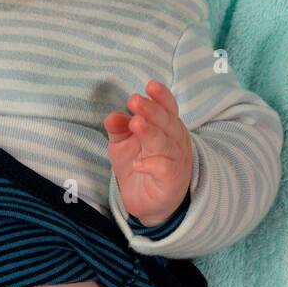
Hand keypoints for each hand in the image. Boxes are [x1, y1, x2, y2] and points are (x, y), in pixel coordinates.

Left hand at [104, 80, 192, 224]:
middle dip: (152, 110)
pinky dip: (151, 165)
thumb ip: (119, 128)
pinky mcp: (171, 180)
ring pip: (166, 143)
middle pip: (167, 122)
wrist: (150, 201)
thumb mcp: (123, 144)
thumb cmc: (141, 164)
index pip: (167, 107)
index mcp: (166, 126)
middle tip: (134, 100)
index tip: (149, 85)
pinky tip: (137, 163)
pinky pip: (164, 169)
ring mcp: (175, 160)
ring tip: (135, 123)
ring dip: (150, 132)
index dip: (161, 96)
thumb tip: (112, 116)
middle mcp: (175, 140)